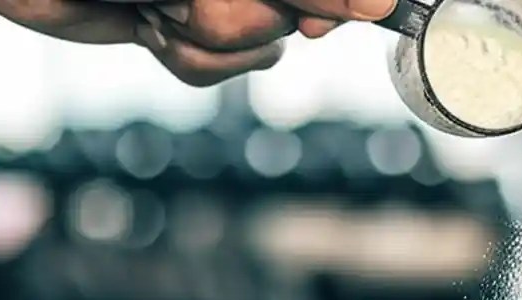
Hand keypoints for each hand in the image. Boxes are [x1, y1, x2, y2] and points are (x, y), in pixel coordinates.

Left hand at [0, 0, 396, 86]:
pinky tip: (146, 26)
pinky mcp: (188, 30)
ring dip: (198, 41)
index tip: (332, 20)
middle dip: (237, 20)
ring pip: (258, 53)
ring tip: (149, 6)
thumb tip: (374, 4)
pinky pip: (215, 71)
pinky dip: (181, 60)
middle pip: (288, 24)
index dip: (337, 4)